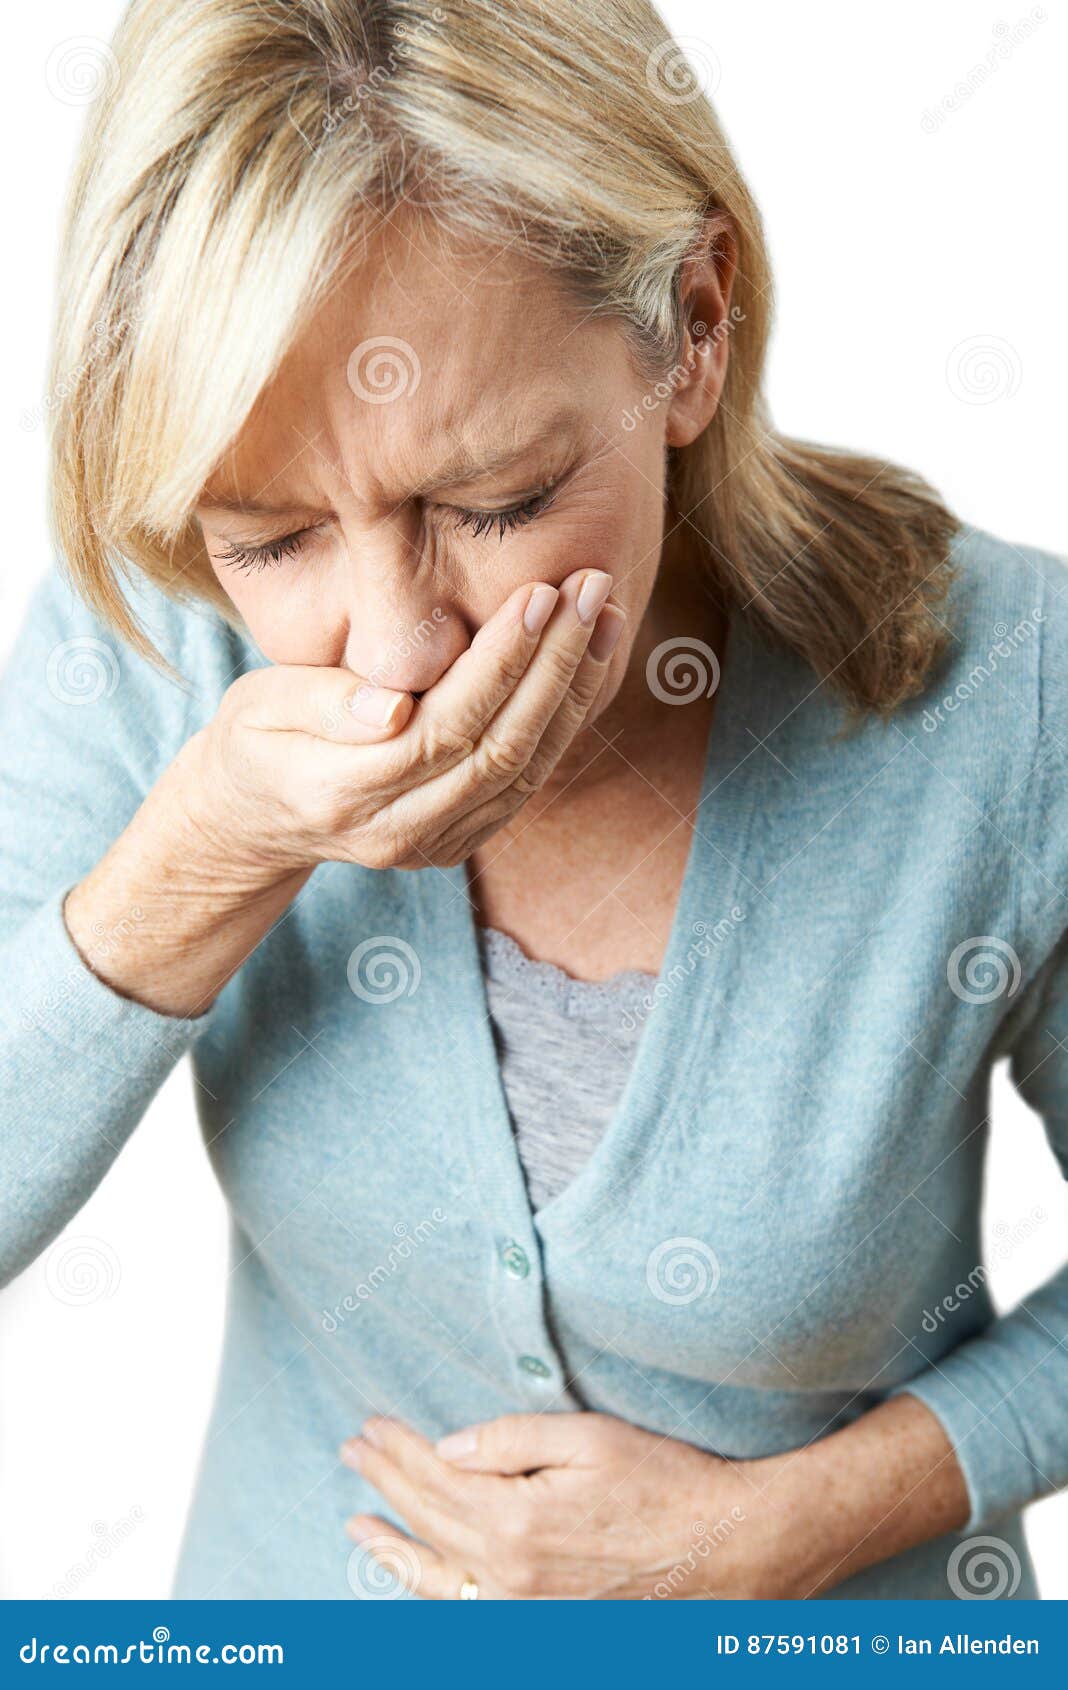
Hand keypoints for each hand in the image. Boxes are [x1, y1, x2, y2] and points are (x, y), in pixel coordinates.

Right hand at [186, 566, 624, 879]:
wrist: (254, 821)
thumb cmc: (254, 740)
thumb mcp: (258, 708)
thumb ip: (323, 703)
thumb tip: (393, 706)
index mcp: (341, 793)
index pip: (444, 726)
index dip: (500, 662)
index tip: (539, 595)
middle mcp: (396, 832)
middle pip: (499, 749)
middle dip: (555, 664)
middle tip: (590, 588)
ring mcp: (433, 844)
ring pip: (526, 769)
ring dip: (575, 689)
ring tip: (602, 613)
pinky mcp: (460, 841)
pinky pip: (528, 782)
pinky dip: (565, 721)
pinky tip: (586, 661)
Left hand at [339, 1411, 791, 1599]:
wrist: (725, 1548)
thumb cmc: (664, 1482)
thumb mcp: (589, 1438)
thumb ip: (511, 1438)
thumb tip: (447, 1447)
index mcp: (518, 1521)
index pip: (436, 1479)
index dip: (399, 1449)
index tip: (370, 1424)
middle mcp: (511, 1575)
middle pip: (429, 1522)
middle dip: (386, 1484)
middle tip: (352, 1451)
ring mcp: (525, 1608)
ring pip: (438, 1578)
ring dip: (393, 1549)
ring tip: (358, 1528)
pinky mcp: (544, 1622)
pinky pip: (470, 1611)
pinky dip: (434, 1594)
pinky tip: (418, 1579)